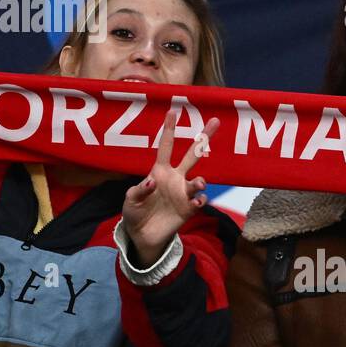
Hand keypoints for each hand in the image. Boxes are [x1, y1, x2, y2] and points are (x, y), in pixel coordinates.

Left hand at [122, 111, 220, 265]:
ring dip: (200, 181)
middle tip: (214, 121)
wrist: (143, 235)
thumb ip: (139, 190)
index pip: (166, 146)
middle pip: (193, 154)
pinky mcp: (188, 208)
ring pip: (198, 180)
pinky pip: (199, 201)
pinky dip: (200, 200)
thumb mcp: (130, 200)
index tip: (172, 111)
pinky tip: (197, 201)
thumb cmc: (134, 212)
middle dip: (204, 138)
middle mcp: (175, 178)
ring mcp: (183, 193)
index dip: (169, 129)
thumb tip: (152, 182)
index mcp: (159, 171)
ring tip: (198, 184)